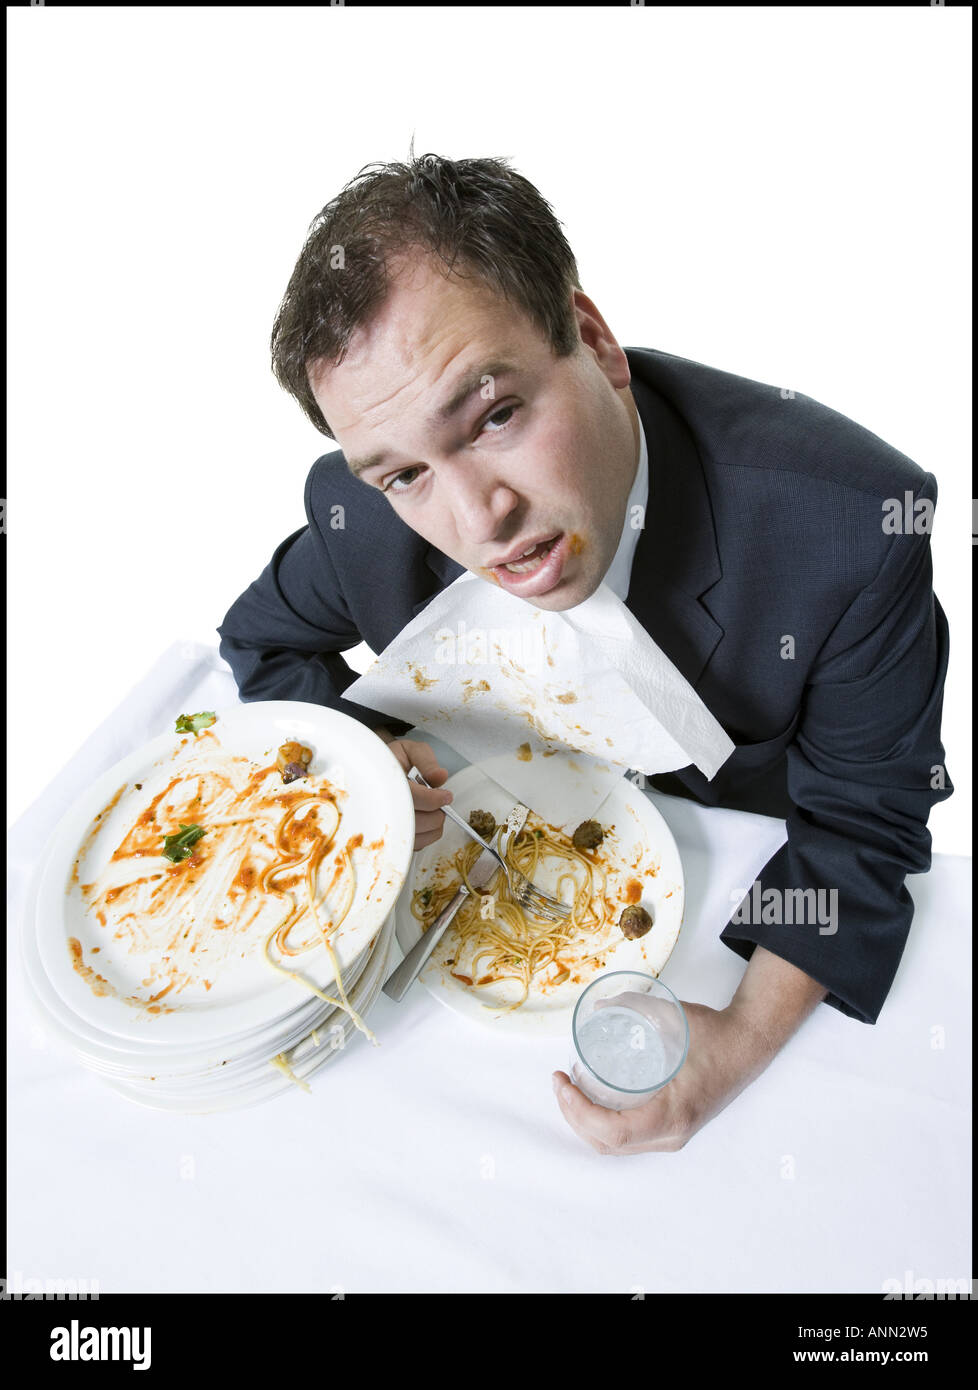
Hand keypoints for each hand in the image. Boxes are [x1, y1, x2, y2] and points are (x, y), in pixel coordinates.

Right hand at [380, 735, 453, 853]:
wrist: (371, 772)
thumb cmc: (391, 761)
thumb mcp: (408, 750)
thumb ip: (426, 760)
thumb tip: (440, 776)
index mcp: (382, 781)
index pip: (410, 798)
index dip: (432, 799)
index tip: (446, 796)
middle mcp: (377, 807)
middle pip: (415, 821)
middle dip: (436, 813)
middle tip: (441, 802)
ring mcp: (381, 826)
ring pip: (417, 836)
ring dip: (433, 825)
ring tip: (432, 810)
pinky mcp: (389, 839)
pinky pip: (414, 845)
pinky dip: (427, 834)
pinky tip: (425, 819)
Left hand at [552, 1001, 777, 1154]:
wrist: (747, 1045)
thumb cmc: (714, 1034)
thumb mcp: (673, 1016)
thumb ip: (632, 1006)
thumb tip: (596, 1008)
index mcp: (673, 1114)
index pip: (615, 1132)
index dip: (580, 1112)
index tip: (563, 1083)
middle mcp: (672, 1134)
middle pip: (608, 1144)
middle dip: (574, 1116)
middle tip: (560, 1082)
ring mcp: (673, 1137)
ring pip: (616, 1147)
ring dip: (585, 1123)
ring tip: (570, 1089)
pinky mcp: (671, 1130)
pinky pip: (628, 1140)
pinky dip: (602, 1125)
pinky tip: (592, 1099)